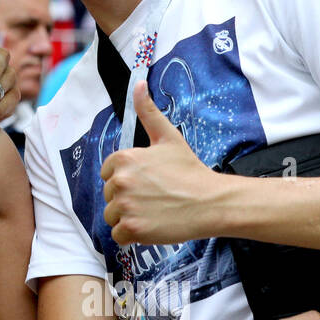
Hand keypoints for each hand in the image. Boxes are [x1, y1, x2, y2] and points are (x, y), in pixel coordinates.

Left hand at [100, 81, 225, 244]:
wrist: (212, 201)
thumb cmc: (190, 171)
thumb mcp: (168, 137)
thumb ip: (148, 112)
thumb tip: (138, 83)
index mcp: (124, 158)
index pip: (108, 174)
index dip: (126, 179)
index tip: (147, 182)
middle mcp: (120, 181)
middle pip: (109, 196)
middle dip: (127, 199)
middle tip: (154, 198)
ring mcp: (126, 206)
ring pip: (112, 217)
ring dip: (128, 218)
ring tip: (153, 212)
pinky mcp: (133, 228)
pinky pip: (118, 236)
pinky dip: (132, 235)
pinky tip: (151, 226)